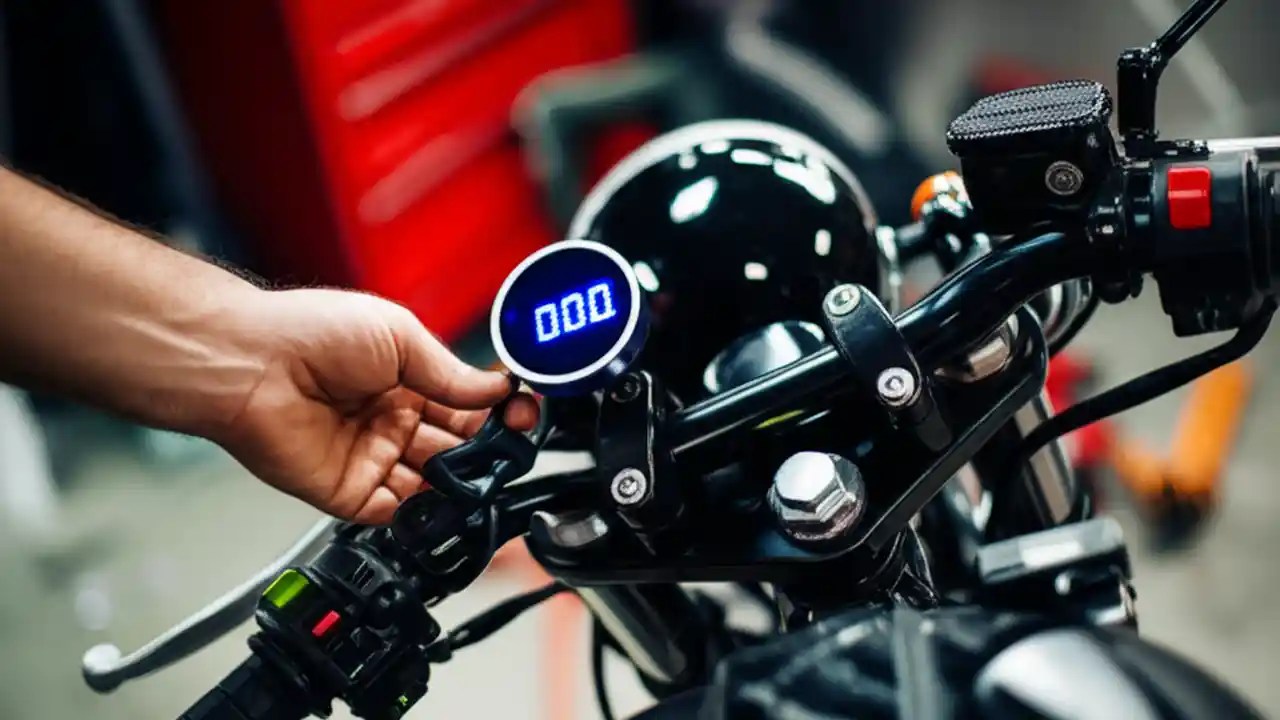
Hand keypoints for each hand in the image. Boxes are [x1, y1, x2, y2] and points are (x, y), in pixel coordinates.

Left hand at [213, 289, 537, 523]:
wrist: (251, 363)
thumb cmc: (311, 333)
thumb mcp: (400, 337)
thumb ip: (451, 374)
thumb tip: (499, 389)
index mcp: (407, 380)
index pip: (466, 405)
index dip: (497, 412)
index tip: (522, 414)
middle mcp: (392, 422)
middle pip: (455, 448)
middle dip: (485, 450)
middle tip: (510, 449)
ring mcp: (372, 459)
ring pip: (432, 484)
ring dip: (460, 482)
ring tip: (480, 473)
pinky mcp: (349, 494)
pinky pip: (396, 514)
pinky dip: (424, 513)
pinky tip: (445, 500)